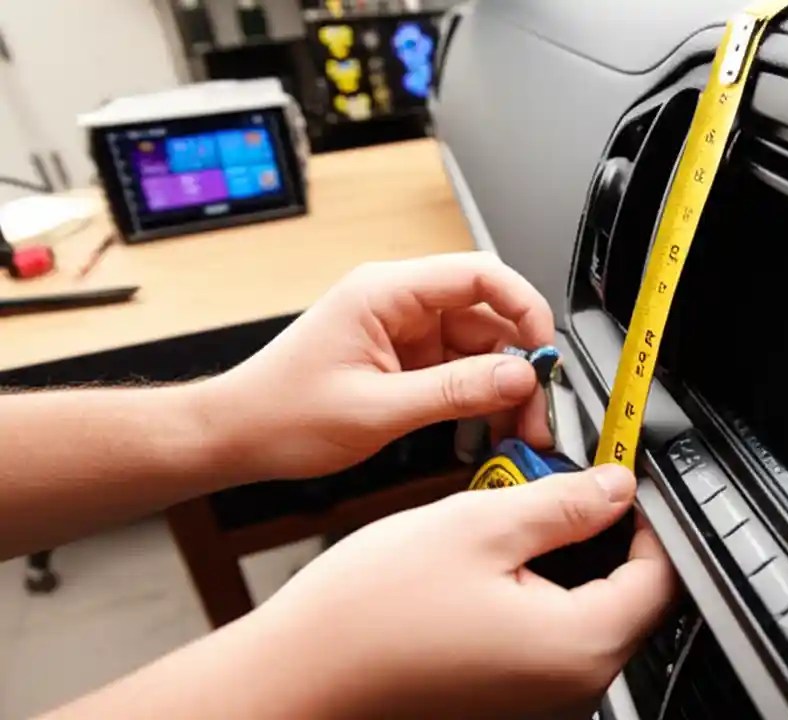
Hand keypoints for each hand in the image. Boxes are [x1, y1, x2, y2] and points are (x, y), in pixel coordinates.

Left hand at [196, 251, 555, 480]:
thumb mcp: (376, 409)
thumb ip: (454, 392)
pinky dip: (478, 400)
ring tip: (515, 430)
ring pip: (479, 348)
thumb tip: (517, 377)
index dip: (524, 306)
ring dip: (502, 388)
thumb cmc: (281, 414)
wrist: (236, 436)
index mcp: (386, 292)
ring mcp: (403, 332)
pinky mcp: (404, 360)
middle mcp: (399, 304)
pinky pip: (459, 371)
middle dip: (519, 364)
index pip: (479, 274)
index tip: (545, 349)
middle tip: (536, 410)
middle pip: (487, 317)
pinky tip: (484, 430)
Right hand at [242, 463, 679, 718]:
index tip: (621, 482)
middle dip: (602, 538)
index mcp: (578, 648)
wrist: (294, 680)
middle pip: (627, 601)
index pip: (661, 577)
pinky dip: (538, 602)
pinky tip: (494, 570)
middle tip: (559, 490)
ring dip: (567, 567)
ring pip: (585, 620)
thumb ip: (565, 504)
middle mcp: (570, 692)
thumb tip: (617, 487)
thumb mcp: (479, 526)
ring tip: (517, 523)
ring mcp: (538, 706)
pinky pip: (547, 647)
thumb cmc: (368, 616)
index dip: (648, 519)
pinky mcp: (505, 707)